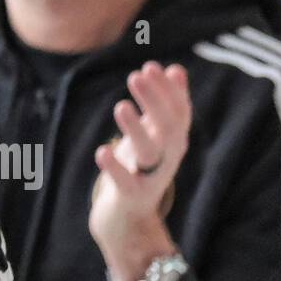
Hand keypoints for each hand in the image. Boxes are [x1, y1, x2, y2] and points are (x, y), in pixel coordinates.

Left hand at [89, 62, 190, 280]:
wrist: (129, 214)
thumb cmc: (142, 164)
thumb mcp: (156, 133)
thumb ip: (166, 103)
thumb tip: (175, 68)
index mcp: (175, 140)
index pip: (178, 112)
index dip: (167, 90)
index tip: (151, 66)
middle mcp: (168, 158)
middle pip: (167, 127)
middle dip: (154, 100)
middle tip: (137, 75)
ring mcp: (151, 177)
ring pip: (148, 153)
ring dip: (135, 129)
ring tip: (120, 106)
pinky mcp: (132, 196)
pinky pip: (126, 182)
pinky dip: (115, 167)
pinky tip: (102, 151)